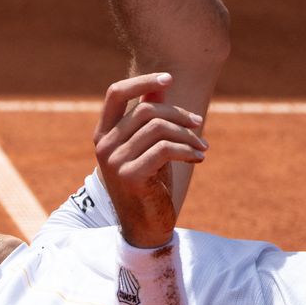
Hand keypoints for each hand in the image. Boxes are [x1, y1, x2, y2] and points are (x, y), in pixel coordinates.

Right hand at [93, 73, 206, 247]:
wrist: (146, 227)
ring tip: (201, 147)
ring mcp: (114, 161)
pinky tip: (198, 157)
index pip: (115, 93)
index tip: (169, 77)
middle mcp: (104, 145)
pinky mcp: (130, 176)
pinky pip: (165, 149)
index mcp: (104, 134)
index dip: (142, 80)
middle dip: (179, 115)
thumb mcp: (150, 146)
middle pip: (146, 110)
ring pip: (159, 128)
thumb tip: (162, 82)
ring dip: (188, 135)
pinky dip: (187, 150)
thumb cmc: (150, 184)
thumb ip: (150, 116)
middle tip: (199, 125)